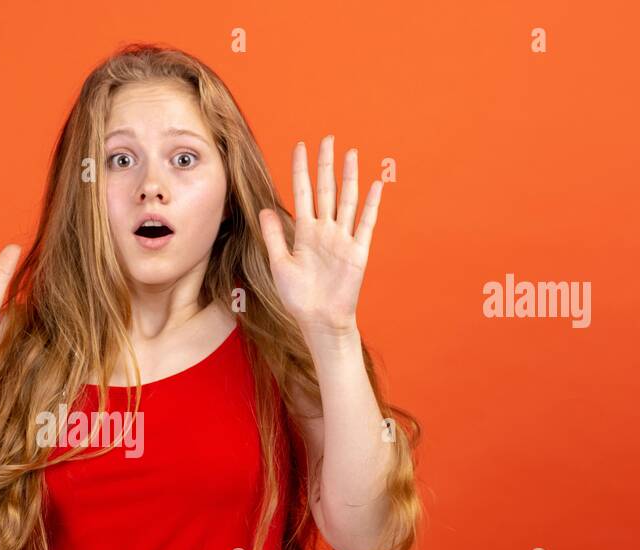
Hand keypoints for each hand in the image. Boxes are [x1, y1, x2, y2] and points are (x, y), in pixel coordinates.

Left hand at [257, 136, 381, 338]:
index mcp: (305, 232)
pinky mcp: (358, 251)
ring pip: (347, 200)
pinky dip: (371, 205)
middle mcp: (325, 231)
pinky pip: (366, 223)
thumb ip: (274, 236)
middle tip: (327, 139)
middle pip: (326, 190)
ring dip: (349, 177)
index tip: (300, 147)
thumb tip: (265, 209)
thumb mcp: (280, 264)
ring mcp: (343, 239)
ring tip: (351, 153)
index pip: (303, 193)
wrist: (319, 320)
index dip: (301, 170)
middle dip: (326, 164)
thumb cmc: (298, 297)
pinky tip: (375, 185)